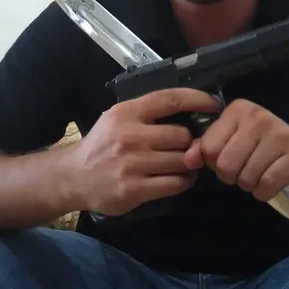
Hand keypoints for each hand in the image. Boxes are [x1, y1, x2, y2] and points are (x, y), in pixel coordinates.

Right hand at [69, 88, 219, 215]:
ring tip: (186, 164)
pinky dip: (183, 181)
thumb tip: (192, 112)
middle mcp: (129, 135)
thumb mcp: (119, 118)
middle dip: (190, 142)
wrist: (72, 177)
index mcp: (127, 112)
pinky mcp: (133, 189)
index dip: (198, 100)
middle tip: (190, 147)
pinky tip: (179, 178)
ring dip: (190, 164)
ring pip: (181, 161)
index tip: (215, 105)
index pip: (170, 99)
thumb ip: (150, 114)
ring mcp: (131, 164)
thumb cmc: (103, 144)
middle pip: (181, 135)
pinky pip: (174, 184)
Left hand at [183, 99, 288, 202]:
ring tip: (259, 175)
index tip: (229, 159)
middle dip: (232, 176)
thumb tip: (188, 160)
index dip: (214, 162)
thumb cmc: (258, 146)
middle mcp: (259, 117)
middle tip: (244, 171)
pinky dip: (265, 192)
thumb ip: (205, 148)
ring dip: (250, 185)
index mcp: (238, 109)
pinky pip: (267, 184)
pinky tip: (271, 184)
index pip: (209, 148)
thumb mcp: (230, 140)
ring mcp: (281, 134)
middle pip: (226, 165)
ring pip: (247, 177)